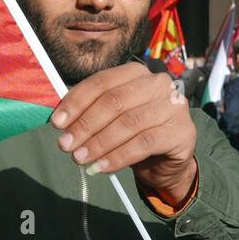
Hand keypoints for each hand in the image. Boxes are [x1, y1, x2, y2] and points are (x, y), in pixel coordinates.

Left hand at [51, 62, 197, 205]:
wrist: (165, 160)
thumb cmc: (133, 133)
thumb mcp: (110, 118)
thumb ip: (89, 112)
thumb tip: (60, 121)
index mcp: (136, 73)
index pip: (101, 82)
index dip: (76, 102)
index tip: (57, 123)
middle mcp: (158, 84)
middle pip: (114, 102)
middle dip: (85, 125)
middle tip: (65, 145)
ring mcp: (173, 106)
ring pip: (129, 123)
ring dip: (99, 143)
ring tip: (80, 158)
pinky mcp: (182, 131)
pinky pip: (144, 144)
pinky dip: (119, 157)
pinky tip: (102, 167)